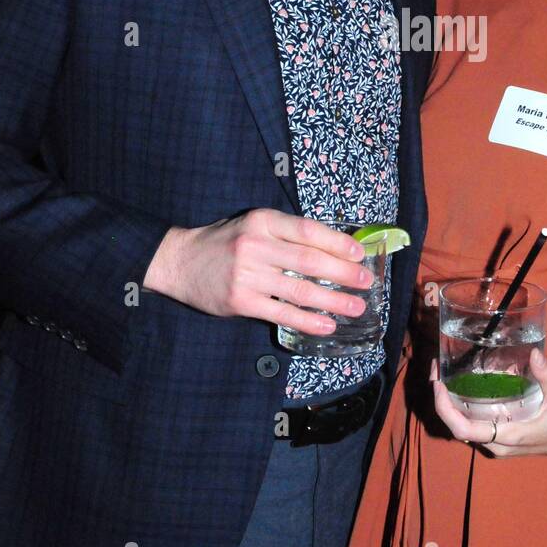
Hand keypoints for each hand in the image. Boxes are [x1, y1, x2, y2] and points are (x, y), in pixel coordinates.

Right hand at [142, 209, 372, 333]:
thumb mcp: (254, 226)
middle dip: (343, 273)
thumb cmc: (226, 242)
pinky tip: (327, 325)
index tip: (359, 253)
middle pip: (309, 261)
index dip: (337, 242)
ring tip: (356, 307)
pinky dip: (308, 321)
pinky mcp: (241, 301)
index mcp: (263, 221)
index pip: (307, 231)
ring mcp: (247, 275)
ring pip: (299, 290)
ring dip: (333, 301)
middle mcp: (256, 246)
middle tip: (366, 282)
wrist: (180, 262)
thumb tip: (334, 250)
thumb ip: (286, 235)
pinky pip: (282, 313)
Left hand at [431, 347, 546, 456]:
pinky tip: (464, 383)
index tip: (438, 384)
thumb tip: (534, 353)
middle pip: (458, 426)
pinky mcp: (502, 437)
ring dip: (451, 403)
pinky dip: (464, 406)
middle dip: (443, 400)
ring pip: (464, 426)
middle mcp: (498, 444)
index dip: (446, 408)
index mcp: (508, 437)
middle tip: (437, 370)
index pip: (465, 429)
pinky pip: (475, 424)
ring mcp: (499, 443)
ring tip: (444, 374)